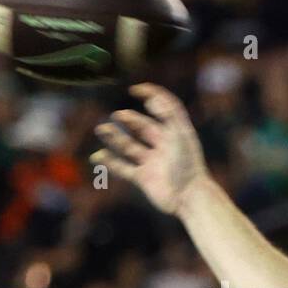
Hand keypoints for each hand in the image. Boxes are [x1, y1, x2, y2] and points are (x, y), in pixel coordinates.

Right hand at [90, 83, 210, 215]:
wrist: (190, 197)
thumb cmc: (189, 165)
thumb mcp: (180, 135)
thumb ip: (169, 114)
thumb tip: (153, 100)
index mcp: (175, 134)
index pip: (163, 108)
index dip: (151, 96)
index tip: (135, 89)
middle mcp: (163, 146)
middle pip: (142, 127)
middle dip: (129, 120)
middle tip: (118, 116)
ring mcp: (152, 163)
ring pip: (129, 146)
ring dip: (115, 137)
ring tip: (101, 129)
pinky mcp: (144, 179)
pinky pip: (123, 168)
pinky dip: (110, 162)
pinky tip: (97, 156)